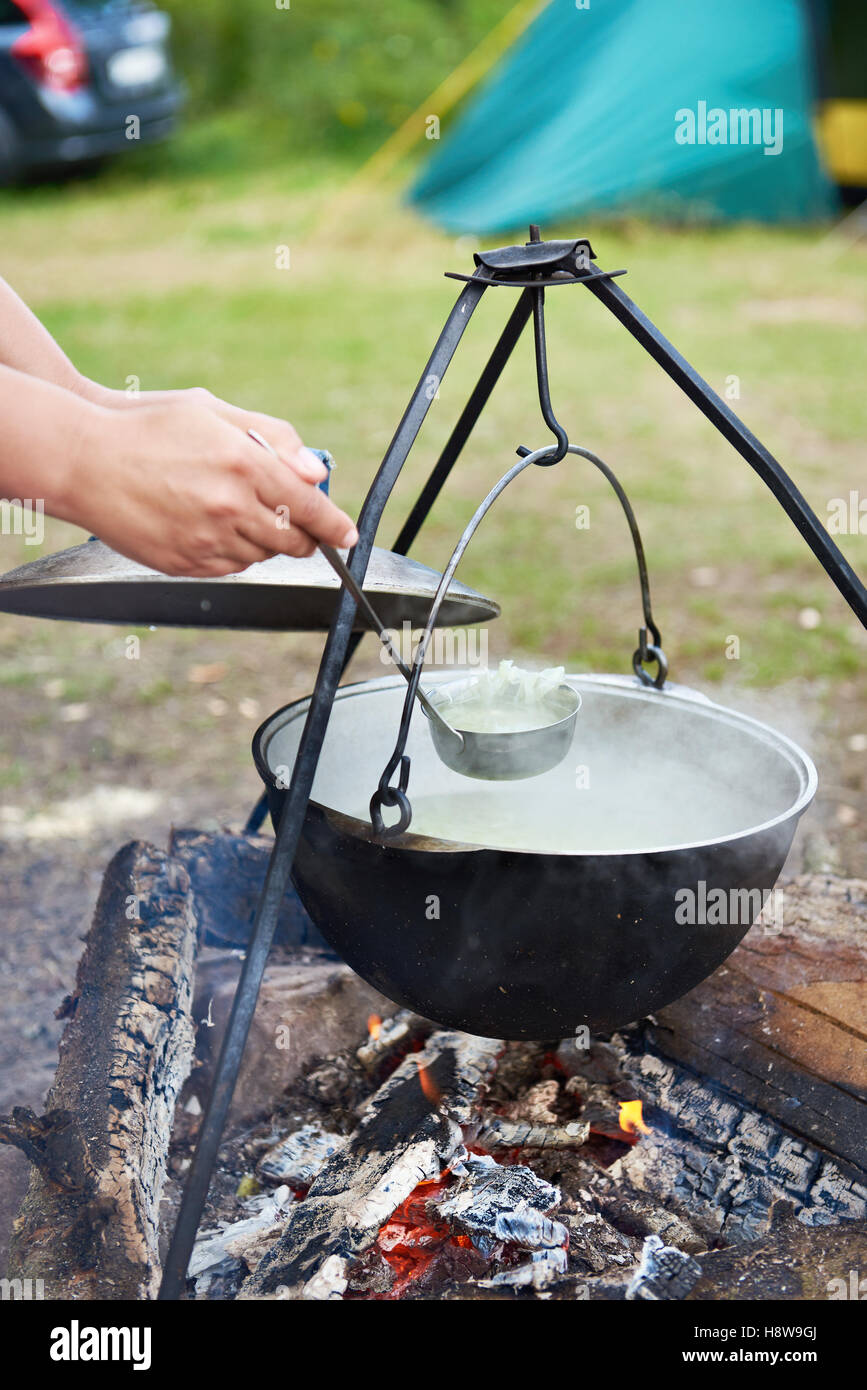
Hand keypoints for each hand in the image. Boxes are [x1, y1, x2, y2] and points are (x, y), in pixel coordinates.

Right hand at [69, 397, 357, 575]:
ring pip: (262, 556)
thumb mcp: (212, 411)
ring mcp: (206, 539)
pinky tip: (214, 527)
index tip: (349, 535)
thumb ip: (272, 438)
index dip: (335, 525)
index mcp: (243, 463)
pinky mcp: (185, 563)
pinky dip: (235, 553)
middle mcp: (229, 506)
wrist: (81, 459)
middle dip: (303, 535)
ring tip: (238, 512)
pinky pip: (230, 568)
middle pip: (292, 540)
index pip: (310, 507)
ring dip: (265, 541)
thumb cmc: (147, 425)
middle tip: (299, 524)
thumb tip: (315, 474)